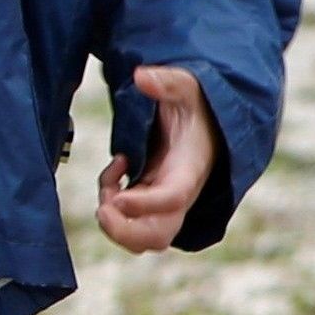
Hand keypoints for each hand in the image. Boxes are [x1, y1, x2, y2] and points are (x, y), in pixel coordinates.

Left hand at [96, 64, 213, 252]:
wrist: (210, 122)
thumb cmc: (199, 105)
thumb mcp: (188, 86)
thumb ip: (167, 81)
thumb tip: (141, 75)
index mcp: (190, 169)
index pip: (173, 198)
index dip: (144, 204)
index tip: (118, 194)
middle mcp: (179, 194)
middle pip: (157, 236)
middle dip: (123, 231)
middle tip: (104, 205)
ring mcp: (164, 203)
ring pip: (142, 239)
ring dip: (115, 222)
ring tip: (109, 185)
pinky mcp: (150, 202)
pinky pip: (130, 222)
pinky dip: (113, 206)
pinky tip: (116, 170)